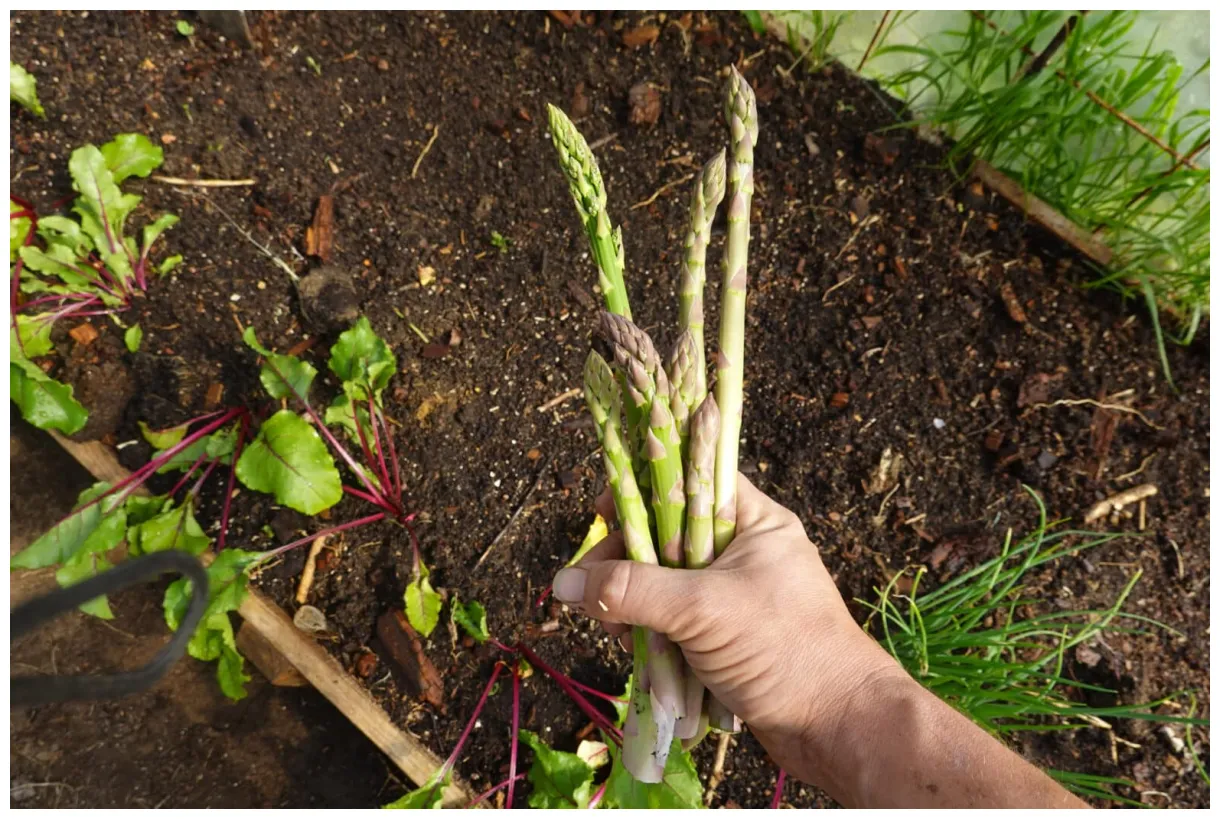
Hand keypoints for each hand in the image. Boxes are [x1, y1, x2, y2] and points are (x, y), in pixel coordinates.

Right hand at [551, 472, 901, 781]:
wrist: (838, 727)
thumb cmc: (785, 650)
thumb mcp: (701, 609)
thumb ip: (632, 590)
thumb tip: (566, 582)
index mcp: (753, 522)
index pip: (690, 482)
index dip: (643, 491)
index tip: (603, 513)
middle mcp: (743, 552)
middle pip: (666, 539)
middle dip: (628, 567)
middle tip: (597, 594)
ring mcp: (734, 597)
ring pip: (664, 587)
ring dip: (636, 610)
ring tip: (621, 636)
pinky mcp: (726, 639)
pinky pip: (675, 626)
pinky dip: (654, 639)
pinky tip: (641, 659)